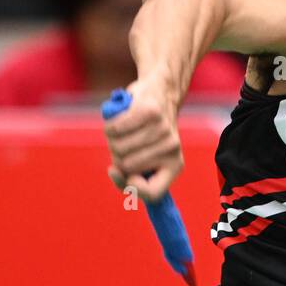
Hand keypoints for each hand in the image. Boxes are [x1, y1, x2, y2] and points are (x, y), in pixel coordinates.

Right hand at [103, 76, 183, 202]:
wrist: (161, 91)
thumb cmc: (147, 130)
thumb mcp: (145, 154)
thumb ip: (132, 171)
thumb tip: (116, 172)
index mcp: (174, 165)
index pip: (153, 193)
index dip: (130, 188)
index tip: (117, 172)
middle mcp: (172, 149)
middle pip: (126, 167)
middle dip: (116, 155)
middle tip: (126, 141)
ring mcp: (163, 131)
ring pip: (118, 147)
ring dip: (112, 138)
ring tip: (125, 128)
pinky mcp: (150, 113)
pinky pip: (115, 129)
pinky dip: (110, 124)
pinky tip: (119, 118)